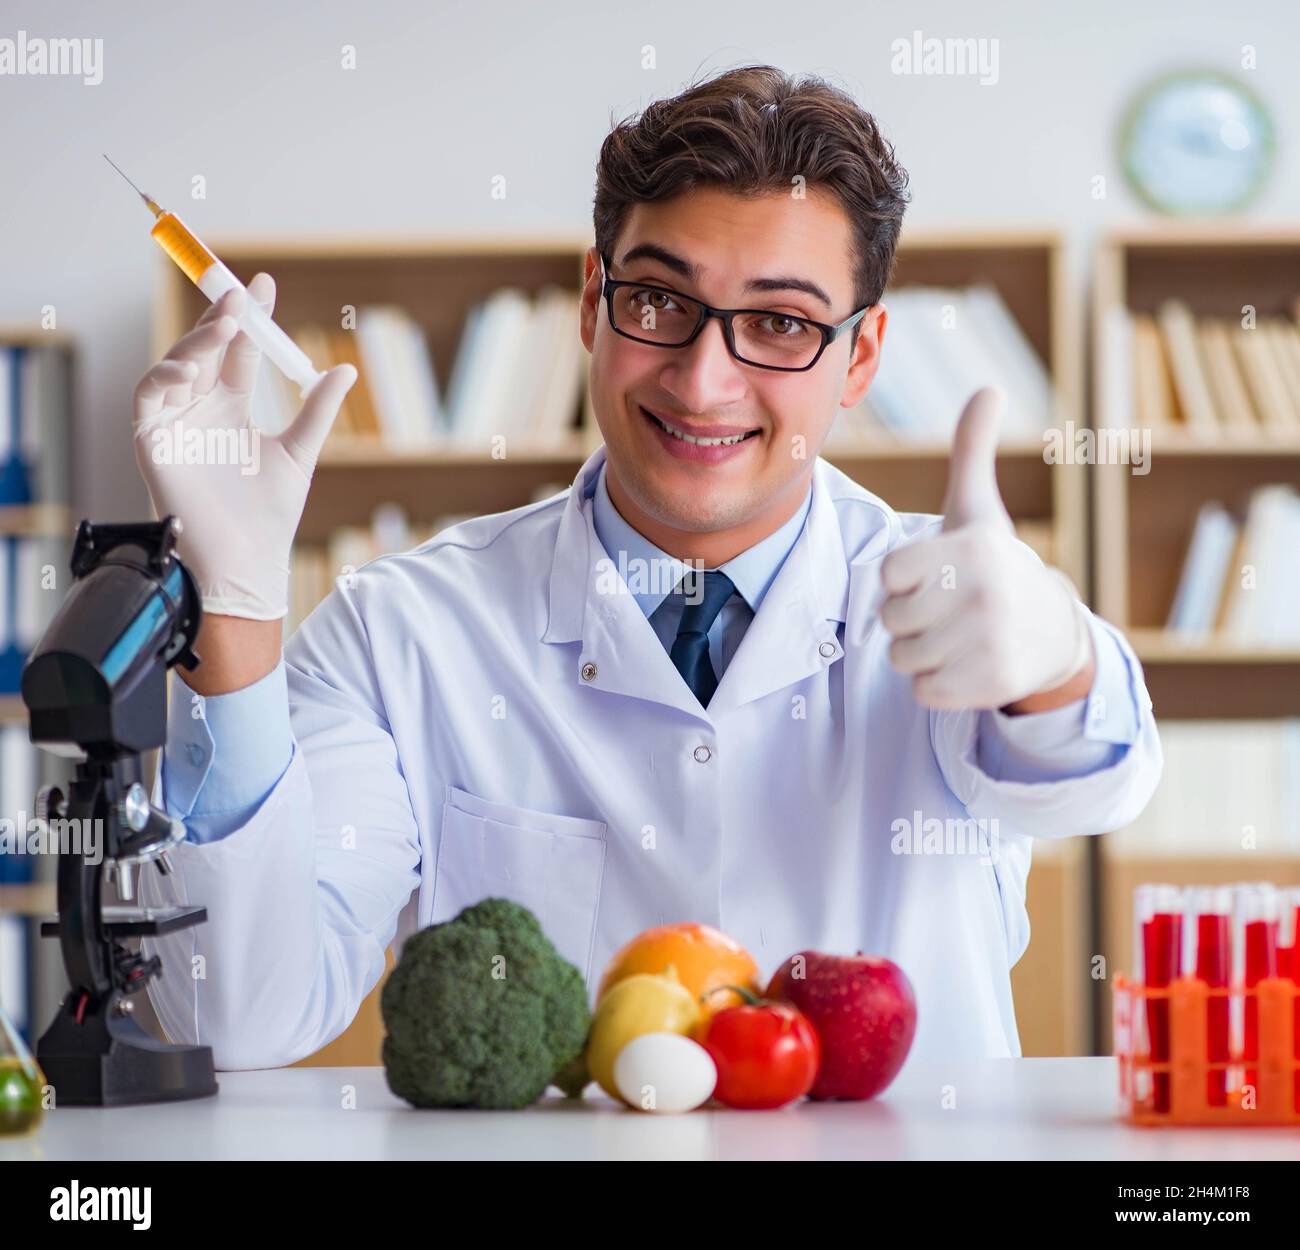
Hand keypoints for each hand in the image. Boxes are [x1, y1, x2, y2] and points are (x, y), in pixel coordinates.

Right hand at [132, 273, 356, 619]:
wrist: (247, 563)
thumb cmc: (269, 516)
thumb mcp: (300, 452)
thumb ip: (316, 410)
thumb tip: (346, 369)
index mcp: (231, 407)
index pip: (238, 350)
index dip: (250, 317)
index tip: (265, 283)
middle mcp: (200, 409)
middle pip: (205, 349)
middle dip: (222, 318)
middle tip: (243, 296)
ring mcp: (175, 423)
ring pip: (176, 365)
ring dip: (197, 342)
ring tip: (228, 327)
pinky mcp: (153, 443)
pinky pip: (148, 398)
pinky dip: (164, 377)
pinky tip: (192, 370)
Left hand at [879, 387, 1092, 709]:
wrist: (1054, 634)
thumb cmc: (996, 566)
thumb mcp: (980, 510)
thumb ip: (972, 452)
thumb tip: (990, 387)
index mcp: (971, 549)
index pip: (888, 573)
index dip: (901, 579)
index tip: (934, 574)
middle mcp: (983, 594)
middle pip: (889, 620)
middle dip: (908, 619)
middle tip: (947, 609)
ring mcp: (989, 642)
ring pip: (903, 658)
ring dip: (921, 653)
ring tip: (956, 636)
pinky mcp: (991, 684)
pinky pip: (923, 692)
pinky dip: (937, 684)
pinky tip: (966, 665)